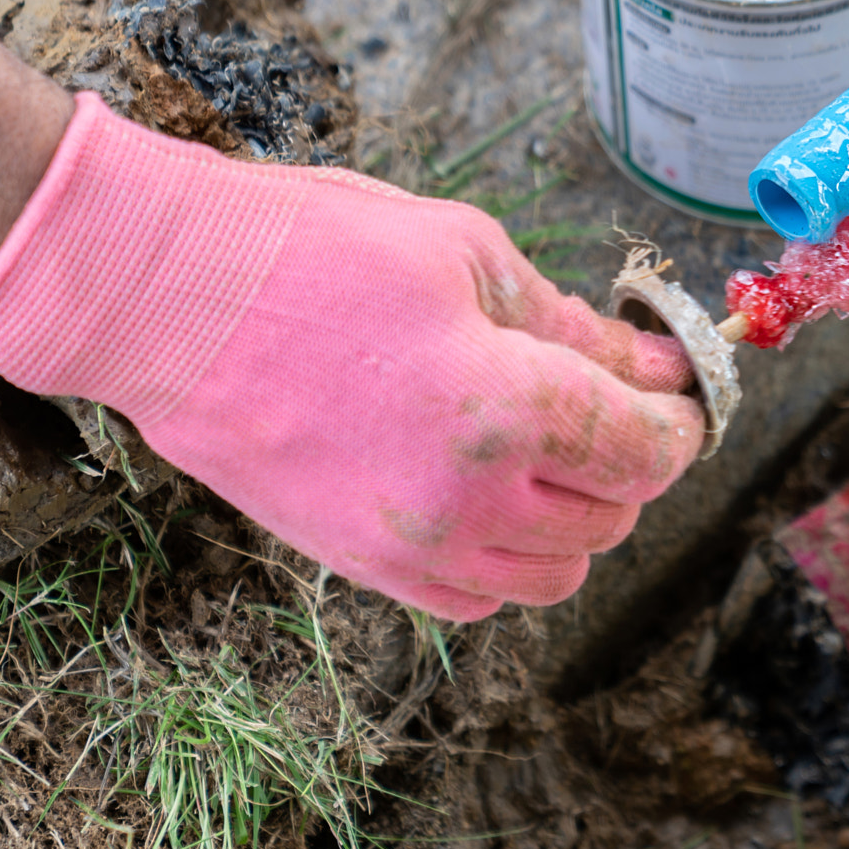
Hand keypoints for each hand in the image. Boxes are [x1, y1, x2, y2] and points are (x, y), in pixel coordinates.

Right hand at [0, 91, 705, 620]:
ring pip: (554, 571)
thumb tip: (655, 364)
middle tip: (618, 402)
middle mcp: (468, 498)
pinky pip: (477, 597)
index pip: (647, 450)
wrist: (168, 297)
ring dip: (578, 516)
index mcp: (508, 410)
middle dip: (633, 460)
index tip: (679, 391)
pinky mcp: (359, 564)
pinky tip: (492, 492)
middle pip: (612, 514)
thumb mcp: (471, 255)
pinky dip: (508, 557)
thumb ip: (574, 327)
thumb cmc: (316, 250)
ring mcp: (411, 544)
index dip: (681, 420)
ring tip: (553, 446)